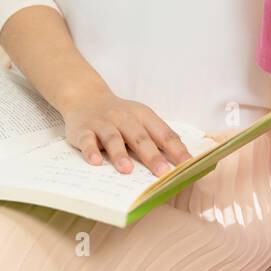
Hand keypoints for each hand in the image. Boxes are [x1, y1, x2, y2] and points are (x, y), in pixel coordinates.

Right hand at [61, 86, 195, 176]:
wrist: (86, 97)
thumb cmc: (119, 116)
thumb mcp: (140, 120)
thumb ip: (157, 137)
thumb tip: (181, 161)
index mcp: (143, 116)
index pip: (163, 134)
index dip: (176, 150)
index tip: (187, 166)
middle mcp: (124, 117)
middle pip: (140, 137)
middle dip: (152, 156)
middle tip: (162, 173)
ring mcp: (103, 123)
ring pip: (113, 138)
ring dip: (120, 154)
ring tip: (127, 170)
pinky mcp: (83, 129)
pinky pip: (87, 140)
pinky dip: (90, 151)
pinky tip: (95, 162)